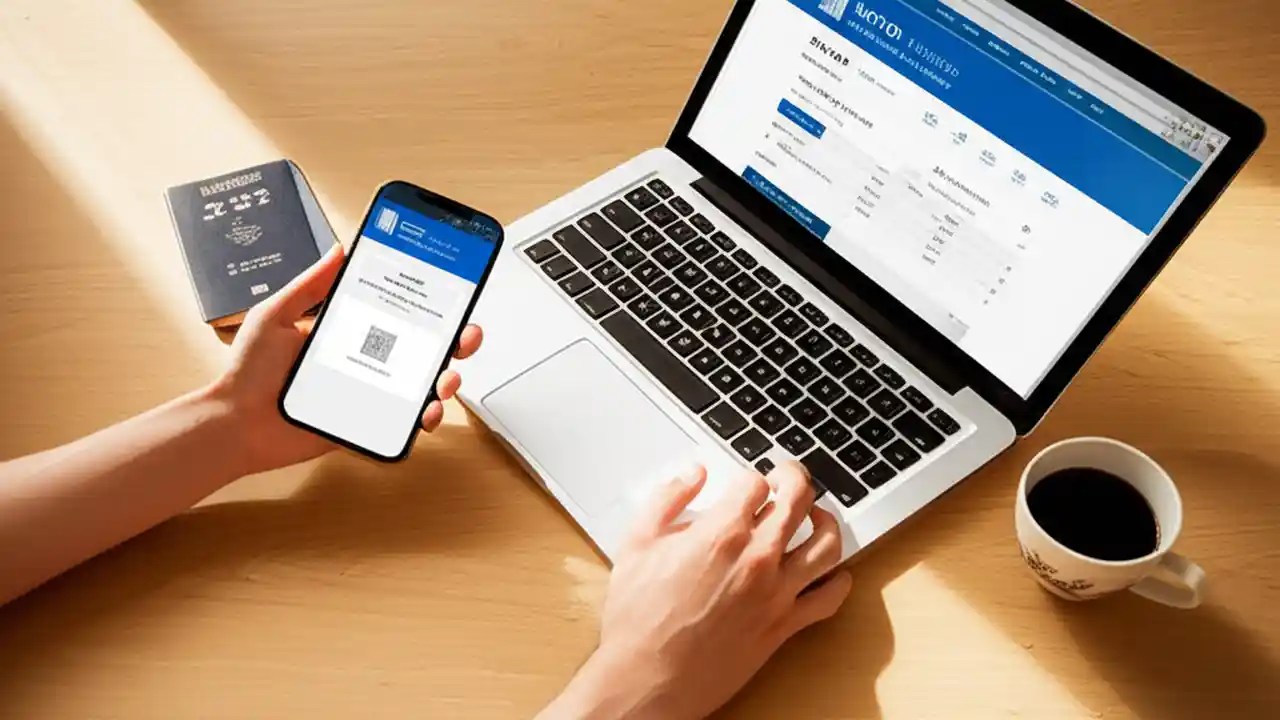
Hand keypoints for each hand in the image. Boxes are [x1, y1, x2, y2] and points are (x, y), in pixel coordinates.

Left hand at [207, 244, 483, 474]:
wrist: (234, 423)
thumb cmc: (249, 372)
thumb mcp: (276, 314)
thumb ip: (310, 285)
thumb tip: (339, 249)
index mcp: (349, 332)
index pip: (399, 313)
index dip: (430, 304)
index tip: (452, 290)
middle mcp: (366, 361)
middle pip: (424, 348)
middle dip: (456, 340)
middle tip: (467, 334)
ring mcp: (370, 393)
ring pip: (423, 385)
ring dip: (448, 379)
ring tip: (448, 377)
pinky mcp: (367, 424)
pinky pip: (405, 422)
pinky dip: (426, 417)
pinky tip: (429, 409)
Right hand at [542, 462, 851, 719]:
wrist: (647, 678)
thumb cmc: (639, 618)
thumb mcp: (637, 544)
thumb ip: (667, 499)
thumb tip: (692, 475)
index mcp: (721, 533)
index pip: (756, 483)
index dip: (751, 478)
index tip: (744, 485)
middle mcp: (757, 557)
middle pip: (798, 499)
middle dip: (794, 479)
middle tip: (788, 478)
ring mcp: (776, 592)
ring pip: (826, 543)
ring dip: (826, 522)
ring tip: (816, 516)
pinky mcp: (784, 626)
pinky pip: (828, 599)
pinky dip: (838, 581)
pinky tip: (831, 573)